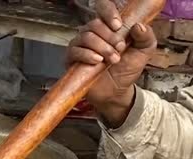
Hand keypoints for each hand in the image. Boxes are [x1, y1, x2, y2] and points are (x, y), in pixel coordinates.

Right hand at [66, 0, 156, 126]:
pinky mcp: (71, 59)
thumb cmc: (127, 69)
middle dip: (110, 37)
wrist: (117, 91)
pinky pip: (75, 51)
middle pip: (94, 24)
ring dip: (102, 48)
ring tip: (112, 59)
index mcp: (109, 27)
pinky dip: (88, 55)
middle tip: (120, 49)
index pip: (103, 8)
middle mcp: (93, 33)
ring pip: (86, 36)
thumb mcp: (144, 51)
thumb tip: (138, 25)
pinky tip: (98, 61)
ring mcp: (80, 46)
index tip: (118, 25)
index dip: (108, 12)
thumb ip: (146, 37)